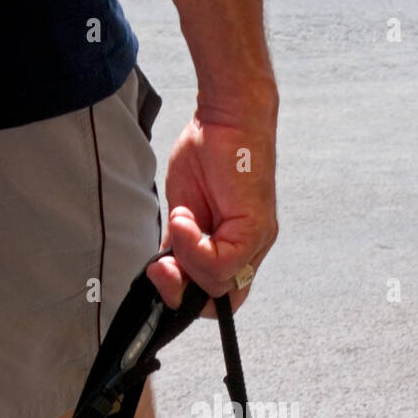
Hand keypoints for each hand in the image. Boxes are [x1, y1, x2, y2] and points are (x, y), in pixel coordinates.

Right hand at [146, 106, 277, 314]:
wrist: (227, 116)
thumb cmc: (208, 152)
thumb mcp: (184, 208)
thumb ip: (178, 243)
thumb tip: (163, 268)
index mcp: (234, 247)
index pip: (217, 296)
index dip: (187, 297)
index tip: (161, 274)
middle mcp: (251, 249)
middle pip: (223, 302)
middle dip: (184, 295)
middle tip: (162, 270)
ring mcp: (256, 241)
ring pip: (217, 284)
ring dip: (185, 259)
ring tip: (179, 222)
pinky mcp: (255, 228)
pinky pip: (221, 262)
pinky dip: (193, 246)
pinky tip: (185, 217)